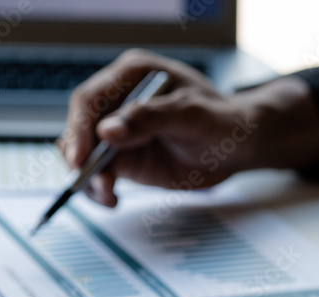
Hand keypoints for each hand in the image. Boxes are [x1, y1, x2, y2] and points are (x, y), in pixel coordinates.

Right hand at [60, 49, 318, 206]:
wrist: (239, 147)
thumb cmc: (222, 120)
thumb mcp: (192, 116)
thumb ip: (150, 119)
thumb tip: (107, 131)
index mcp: (133, 75)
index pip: (91, 99)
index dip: (80, 128)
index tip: (82, 158)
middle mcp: (119, 100)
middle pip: (80, 127)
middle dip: (80, 157)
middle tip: (95, 183)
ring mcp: (119, 131)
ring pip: (84, 153)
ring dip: (88, 177)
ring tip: (106, 196)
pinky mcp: (124, 157)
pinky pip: (98, 173)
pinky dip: (98, 189)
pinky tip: (111, 199)